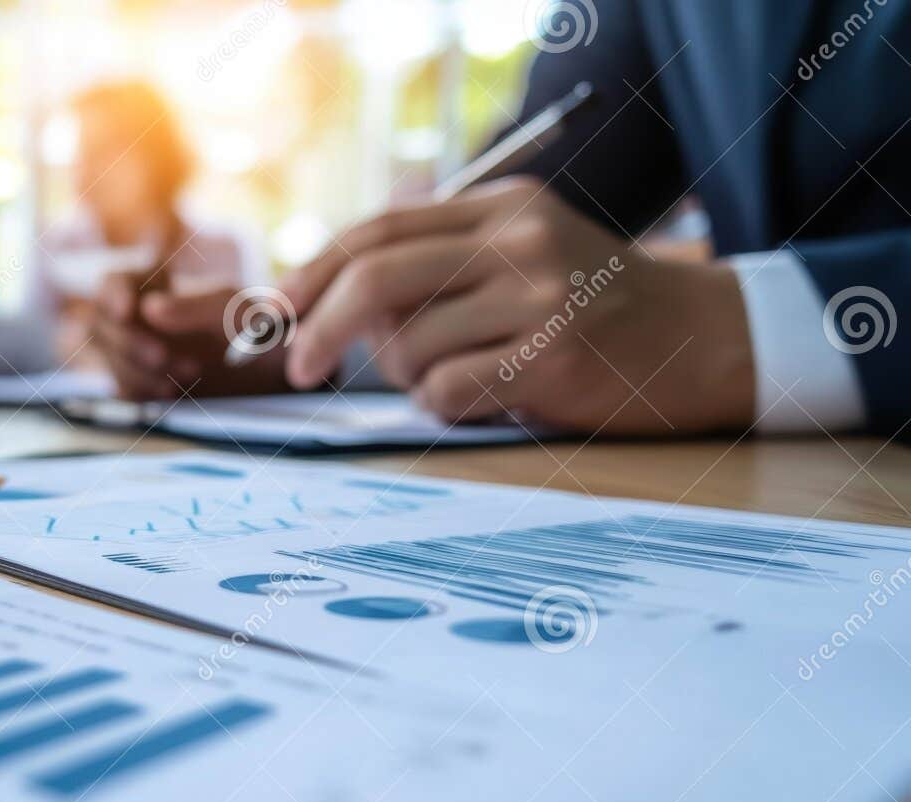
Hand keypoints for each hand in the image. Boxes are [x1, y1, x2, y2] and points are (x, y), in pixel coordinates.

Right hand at [87, 274, 289, 400]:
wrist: (276, 370)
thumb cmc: (256, 327)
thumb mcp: (230, 310)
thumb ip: (191, 306)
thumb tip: (148, 309)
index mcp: (154, 287)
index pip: (112, 284)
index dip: (111, 295)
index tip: (128, 310)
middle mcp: (139, 320)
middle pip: (101, 326)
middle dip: (127, 343)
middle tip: (162, 356)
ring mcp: (140, 353)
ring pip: (110, 361)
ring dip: (138, 370)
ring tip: (185, 373)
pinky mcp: (146, 385)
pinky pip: (124, 390)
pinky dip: (144, 391)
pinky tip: (172, 391)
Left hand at [281, 178, 754, 434]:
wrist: (708, 340)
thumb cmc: (595, 308)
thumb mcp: (524, 256)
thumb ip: (439, 265)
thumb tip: (325, 304)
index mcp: (503, 207)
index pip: (379, 229)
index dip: (314, 271)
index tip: (279, 310)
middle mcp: (520, 241)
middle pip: (375, 276)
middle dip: (318, 325)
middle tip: (298, 365)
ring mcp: (541, 297)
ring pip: (408, 349)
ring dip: (411, 379)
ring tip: (468, 375)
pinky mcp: (552, 358)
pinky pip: (444, 393)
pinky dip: (445, 407)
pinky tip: (493, 397)